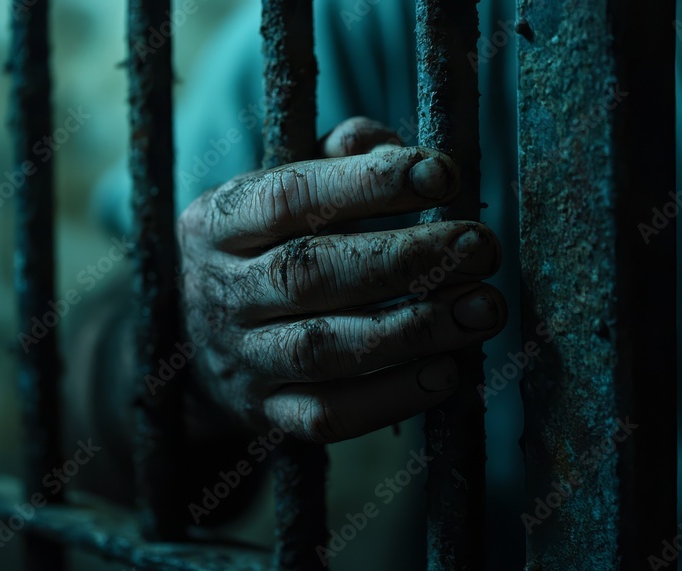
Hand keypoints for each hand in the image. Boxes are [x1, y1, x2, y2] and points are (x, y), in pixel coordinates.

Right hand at [178, 117, 505, 442]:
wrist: (199, 346)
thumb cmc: (264, 250)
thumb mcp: (275, 193)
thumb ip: (332, 159)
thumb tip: (385, 143)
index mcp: (216, 223)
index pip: (288, 196)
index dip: (367, 185)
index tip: (443, 175)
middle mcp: (219, 291)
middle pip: (310, 273)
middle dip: (404, 259)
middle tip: (479, 248)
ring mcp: (239, 359)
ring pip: (323, 349)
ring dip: (412, 330)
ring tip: (482, 309)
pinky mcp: (265, 413)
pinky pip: (326, 415)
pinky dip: (390, 398)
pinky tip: (447, 373)